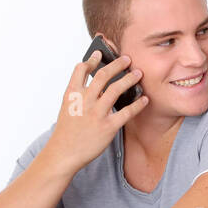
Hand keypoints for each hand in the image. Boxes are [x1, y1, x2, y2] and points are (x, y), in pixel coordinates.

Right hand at [44, 46, 149, 173]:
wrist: (63, 153)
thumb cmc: (66, 132)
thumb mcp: (67, 108)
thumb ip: (79, 95)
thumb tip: (96, 85)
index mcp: (72, 94)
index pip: (81, 69)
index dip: (91, 60)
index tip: (99, 53)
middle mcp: (85, 101)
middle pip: (103, 75)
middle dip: (117, 64)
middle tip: (127, 59)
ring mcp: (96, 113)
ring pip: (116, 89)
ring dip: (129, 78)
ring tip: (138, 73)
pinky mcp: (107, 127)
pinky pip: (127, 112)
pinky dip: (137, 104)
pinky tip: (144, 99)